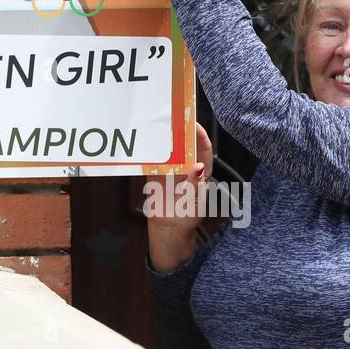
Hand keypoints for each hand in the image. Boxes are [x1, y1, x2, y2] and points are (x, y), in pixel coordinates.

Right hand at [145, 123, 212, 270]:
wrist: (169, 230)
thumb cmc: (187, 216)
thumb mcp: (195, 201)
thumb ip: (195, 184)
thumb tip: (196, 166)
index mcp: (200, 172)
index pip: (203, 150)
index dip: (200, 136)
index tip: (194, 125)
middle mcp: (185, 168)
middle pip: (185, 145)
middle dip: (181, 131)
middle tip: (174, 118)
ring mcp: (170, 170)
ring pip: (168, 149)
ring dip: (165, 138)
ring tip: (160, 125)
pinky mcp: (154, 174)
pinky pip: (152, 159)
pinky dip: (149, 151)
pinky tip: (146, 141)